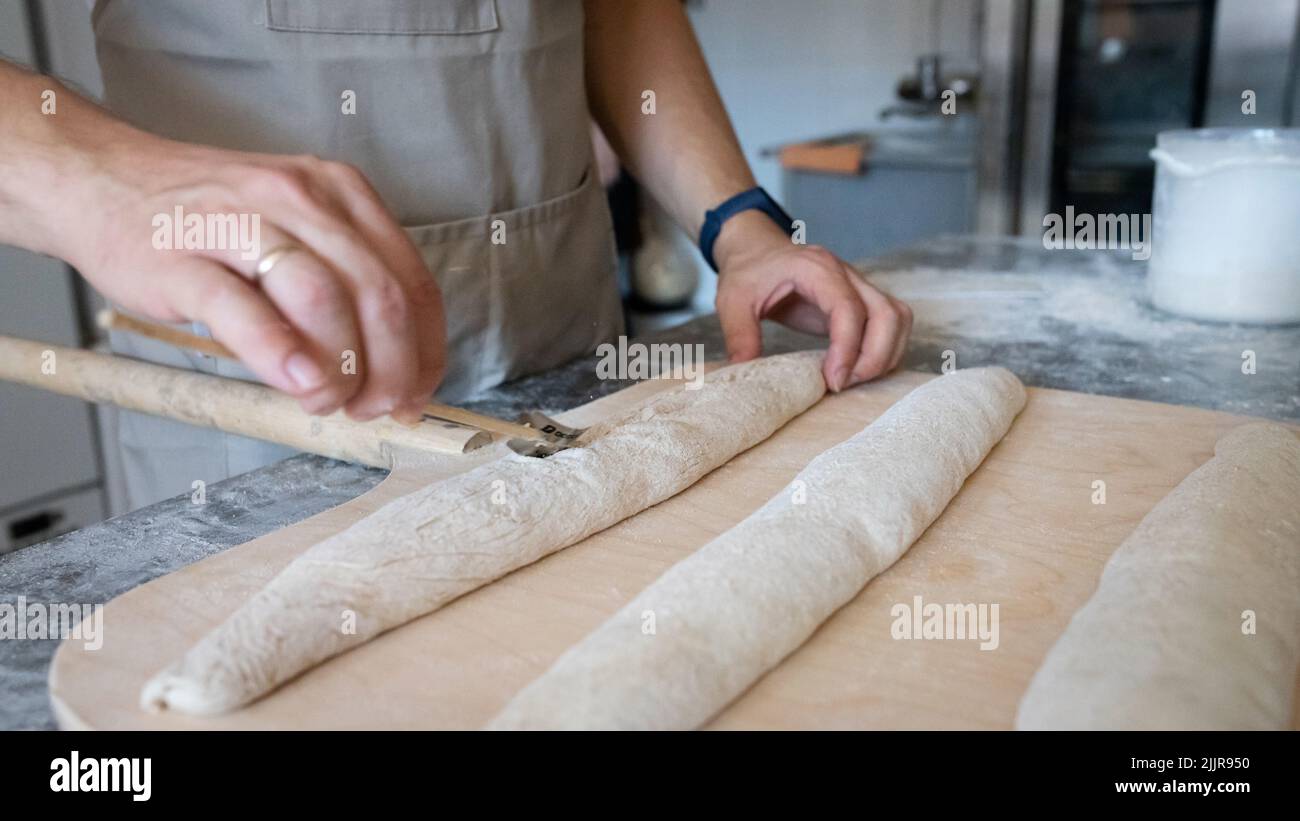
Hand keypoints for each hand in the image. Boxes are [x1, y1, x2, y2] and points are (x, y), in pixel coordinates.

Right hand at [40, 128, 443, 422]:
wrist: (100, 180)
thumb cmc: (207, 219)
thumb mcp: (294, 232)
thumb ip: (345, 287)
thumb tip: (393, 374)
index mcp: (341, 194)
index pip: (411, 280)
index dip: (425, 349)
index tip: (418, 393)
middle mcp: (301, 198)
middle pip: (379, 294)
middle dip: (393, 368)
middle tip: (376, 409)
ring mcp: (241, 222)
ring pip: (325, 298)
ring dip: (343, 368)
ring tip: (332, 404)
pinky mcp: (182, 257)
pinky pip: (244, 308)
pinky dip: (282, 353)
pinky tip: (299, 385)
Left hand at [712, 211, 911, 390]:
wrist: (757, 250)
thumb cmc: (748, 272)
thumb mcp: (732, 301)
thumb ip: (739, 335)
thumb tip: (746, 370)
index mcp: (817, 269)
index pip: (849, 308)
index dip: (848, 348)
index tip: (834, 381)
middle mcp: (846, 274)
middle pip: (888, 314)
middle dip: (874, 357)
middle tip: (843, 384)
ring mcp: (858, 285)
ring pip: (898, 318)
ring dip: (886, 354)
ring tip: (852, 378)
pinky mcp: (861, 300)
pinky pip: (892, 323)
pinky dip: (887, 349)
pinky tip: (859, 368)